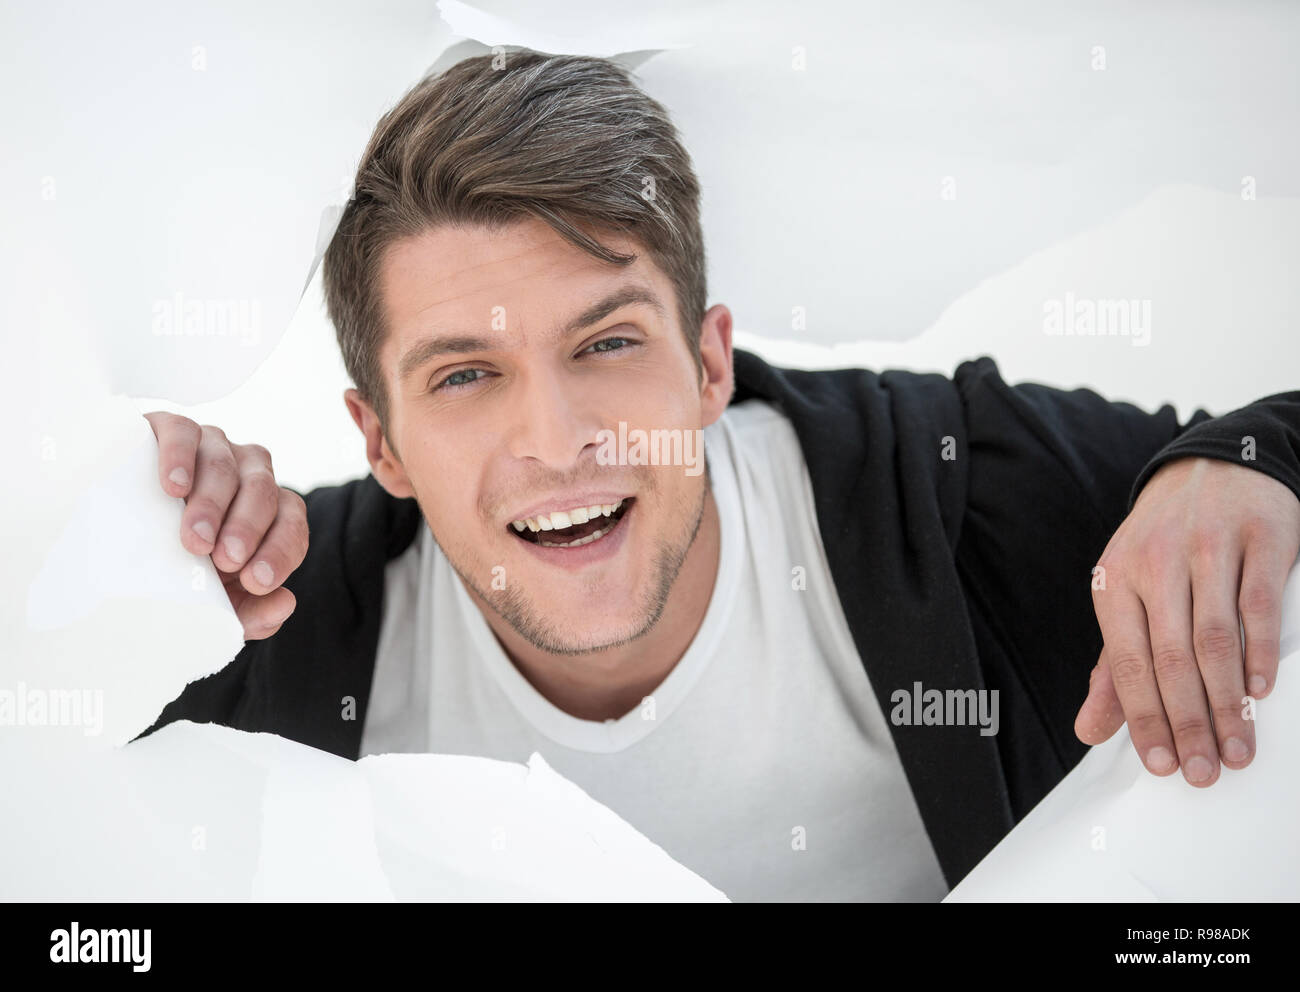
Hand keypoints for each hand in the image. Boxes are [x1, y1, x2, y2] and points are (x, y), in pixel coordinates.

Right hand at [144, 412, 308, 639]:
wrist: (112, 531)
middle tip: (224, 560)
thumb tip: (285, 603)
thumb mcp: (212, 599)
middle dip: (247, 528)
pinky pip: (183, 433)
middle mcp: (248, 471)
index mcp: (269, 509)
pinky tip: (172, 487)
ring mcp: (212, 446)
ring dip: (212, 504)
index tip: (256, 582)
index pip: (292, 523)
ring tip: (194, 540)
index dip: (280, 551)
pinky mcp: (171, 428)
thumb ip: (252, 611)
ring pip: (225, 464)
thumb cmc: (176, 568)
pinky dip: (180, 458)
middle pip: (263, 491)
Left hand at [1074, 457, 1299, 784]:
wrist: (1211, 468)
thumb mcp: (1126, 593)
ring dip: (1228, 703)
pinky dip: (1259, 652)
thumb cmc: (1163, 545)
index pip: (1127, 662)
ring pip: (1214, 639)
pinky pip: (1257, 604)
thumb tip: (1089, 730)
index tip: (1161, 764)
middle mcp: (1155, 563)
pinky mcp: (1258, 539)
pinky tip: (1261, 691)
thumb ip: (1113, 667)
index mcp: (1114, 581)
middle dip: (1189, 722)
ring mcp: (1206, 548)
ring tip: (1238, 748)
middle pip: (1171, 658)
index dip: (1144, 717)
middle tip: (1205, 772)